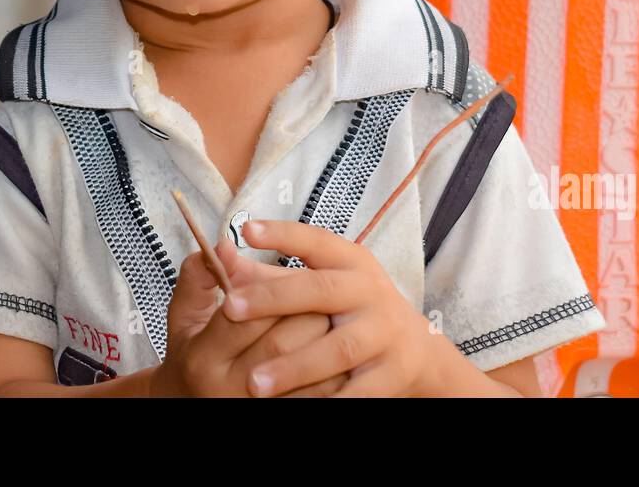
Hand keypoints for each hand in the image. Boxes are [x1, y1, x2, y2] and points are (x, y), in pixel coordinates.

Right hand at [151, 236, 343, 396]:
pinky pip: (318, 396)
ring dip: (326, 340)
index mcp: (203, 357)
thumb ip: (199, 277)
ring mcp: (257, 408)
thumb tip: (225, 245)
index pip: (247, 317)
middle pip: (280, 343)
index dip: (274, 291)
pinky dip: (334, 372)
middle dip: (307, 311)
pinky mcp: (279, 415)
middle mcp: (229, 388)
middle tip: (323, 294)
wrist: (192, 403)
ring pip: (306, 372)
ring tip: (332, 319)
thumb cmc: (193, 354)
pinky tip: (336, 352)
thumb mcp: (184, 315)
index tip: (292, 276)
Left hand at [220, 220, 452, 397]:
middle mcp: (370, 291)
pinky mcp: (391, 373)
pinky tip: (295, 408)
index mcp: (351, 263)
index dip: (283, 234)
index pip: (316, 241)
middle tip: (228, 309)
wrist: (417, 349)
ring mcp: (384, 333)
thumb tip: (221, 254)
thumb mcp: (321, 284)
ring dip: (295, 366)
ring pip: (338, 348)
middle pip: (321, 290)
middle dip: (273, 298)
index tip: (245, 230)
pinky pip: (356, 392)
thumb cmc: (351, 310)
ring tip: (254, 382)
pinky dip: (328, 401)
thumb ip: (271, 275)